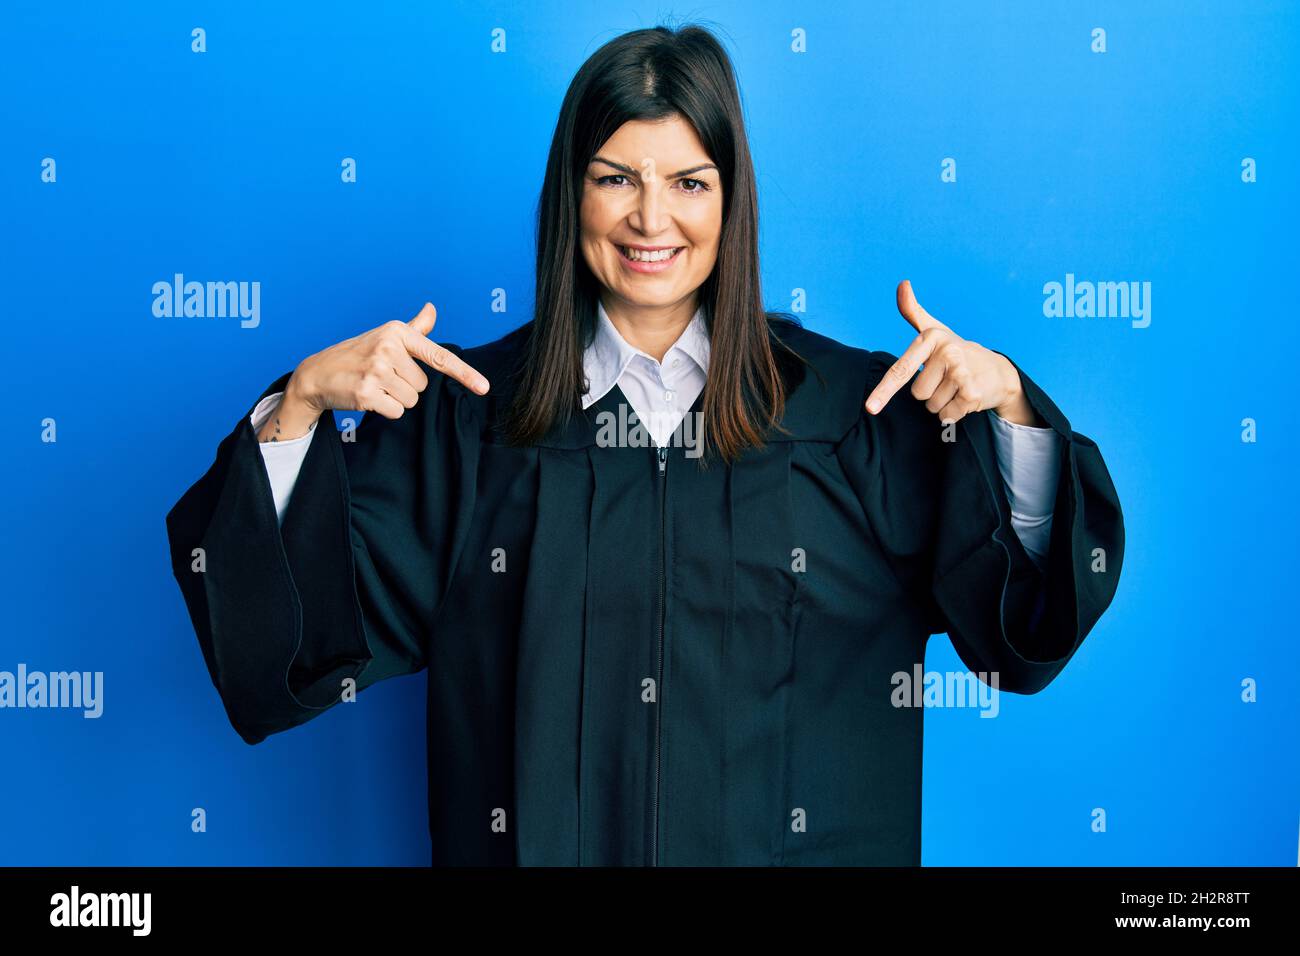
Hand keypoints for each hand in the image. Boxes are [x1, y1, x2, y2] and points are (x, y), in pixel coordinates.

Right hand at [286, 302, 490, 420]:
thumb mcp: (386, 337)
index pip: (439, 355)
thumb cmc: (358, 354)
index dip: (465, 373)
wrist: (318, 373)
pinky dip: (386, 410)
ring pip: (411, 400)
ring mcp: (377, 371)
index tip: (485, 388)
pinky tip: (368, 397)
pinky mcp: (367, 393)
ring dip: (395, 399)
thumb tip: (432, 309)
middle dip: (406, 386)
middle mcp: (388, 348)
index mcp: (397, 332)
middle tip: (382, 376)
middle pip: (423, 385)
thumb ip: (414, 328)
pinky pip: (397, 412)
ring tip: (374, 385)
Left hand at [864, 280, 1037, 425]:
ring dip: (942, 403)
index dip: (884, 391)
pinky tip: (965, 398)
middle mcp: (947, 353)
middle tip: (945, 378)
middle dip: (929, 392)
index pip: (901, 369)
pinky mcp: (972, 393)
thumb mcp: (934, 330)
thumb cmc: (955, 351)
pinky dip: (953, 413)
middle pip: (917, 393)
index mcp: (931, 338)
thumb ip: (913, 311)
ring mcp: (961, 373)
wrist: (997, 370)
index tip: (869, 408)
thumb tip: (903, 283)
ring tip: (956, 387)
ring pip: (932, 406)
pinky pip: (946, 415)